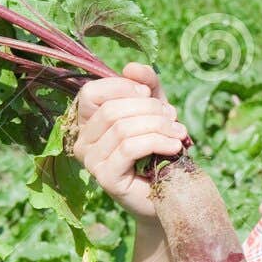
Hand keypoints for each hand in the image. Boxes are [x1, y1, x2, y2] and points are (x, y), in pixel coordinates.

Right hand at [65, 61, 191, 220]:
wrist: (170, 194)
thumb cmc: (159, 150)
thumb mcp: (154, 110)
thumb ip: (146, 85)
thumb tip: (131, 67)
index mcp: (87, 122)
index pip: (91, 93)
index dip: (121, 87)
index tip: (150, 94)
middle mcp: (82, 142)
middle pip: (110, 110)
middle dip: (148, 108)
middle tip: (173, 117)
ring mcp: (91, 162)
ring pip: (121, 128)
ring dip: (157, 126)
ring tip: (179, 133)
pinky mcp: (106, 178)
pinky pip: (129, 148)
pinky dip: (157, 142)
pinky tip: (175, 146)